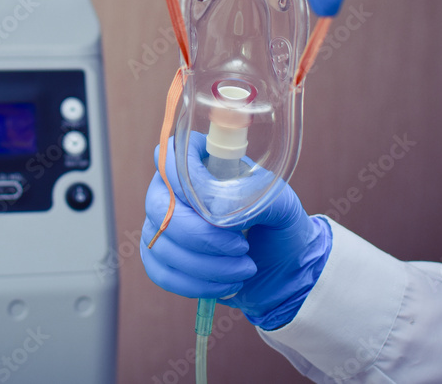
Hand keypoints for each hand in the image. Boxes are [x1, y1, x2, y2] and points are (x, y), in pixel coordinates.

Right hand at [140, 133, 331, 329]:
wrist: (283, 266)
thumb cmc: (278, 224)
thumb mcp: (279, 205)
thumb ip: (250, 199)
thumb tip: (216, 210)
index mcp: (199, 162)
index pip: (170, 156)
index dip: (182, 180)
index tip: (215, 209)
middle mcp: (171, 188)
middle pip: (159, 207)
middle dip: (201, 236)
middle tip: (241, 247)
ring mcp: (161, 223)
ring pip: (161, 244)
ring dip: (206, 266)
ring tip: (244, 269)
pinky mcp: (159, 256)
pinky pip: (160, 272)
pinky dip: (195, 285)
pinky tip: (226, 285)